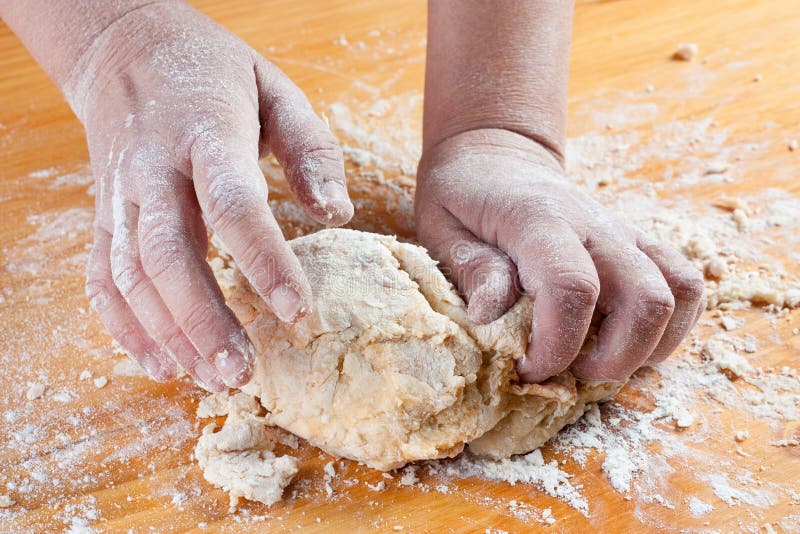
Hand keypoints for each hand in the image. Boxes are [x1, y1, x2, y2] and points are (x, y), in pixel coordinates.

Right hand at [69, 3, 351, 390]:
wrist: (124, 47)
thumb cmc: (214, 74)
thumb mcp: (276, 90)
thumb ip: (311, 150)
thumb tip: (337, 215)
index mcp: (206, 134)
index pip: (233, 205)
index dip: (265, 262)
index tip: (298, 313)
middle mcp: (154, 169)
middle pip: (169, 254)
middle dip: (204, 320)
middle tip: (242, 374)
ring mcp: (119, 195)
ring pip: (131, 275)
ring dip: (169, 334)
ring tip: (212, 381)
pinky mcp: (101, 215)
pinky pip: (101, 278)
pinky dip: (124, 326)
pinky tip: (159, 363)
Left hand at [415, 129, 704, 382]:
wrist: (498, 156)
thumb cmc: (463, 195)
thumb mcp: (442, 227)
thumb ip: (472, 269)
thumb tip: (490, 315)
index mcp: (539, 220)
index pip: (572, 288)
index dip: (557, 344)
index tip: (527, 366)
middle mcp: (595, 225)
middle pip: (646, 299)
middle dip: (615, 359)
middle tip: (570, 372)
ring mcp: (624, 233)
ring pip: (680, 292)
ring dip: (650, 346)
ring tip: (601, 360)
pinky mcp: (638, 243)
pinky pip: (686, 283)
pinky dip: (670, 325)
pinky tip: (628, 342)